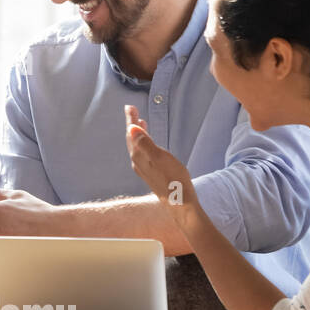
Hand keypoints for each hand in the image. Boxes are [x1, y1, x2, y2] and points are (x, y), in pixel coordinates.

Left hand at [124, 105, 198, 222]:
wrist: (181, 203)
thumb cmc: (174, 180)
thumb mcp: (160, 158)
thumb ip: (145, 143)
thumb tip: (131, 128)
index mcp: (139, 156)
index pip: (131, 133)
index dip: (130, 119)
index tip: (129, 106)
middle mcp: (137, 162)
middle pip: (131, 138)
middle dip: (132, 123)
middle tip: (132, 109)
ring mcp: (143, 168)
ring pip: (136, 146)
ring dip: (137, 133)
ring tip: (139, 123)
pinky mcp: (150, 173)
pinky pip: (141, 153)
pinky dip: (143, 143)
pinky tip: (148, 144)